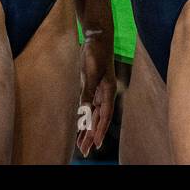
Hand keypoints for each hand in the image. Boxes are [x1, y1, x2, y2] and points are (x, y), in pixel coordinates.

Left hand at [77, 27, 114, 157]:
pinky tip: (81, 126)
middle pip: (99, 118)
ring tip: (81, 145)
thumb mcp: (90, 73)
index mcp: (108, 90)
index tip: (95, 144)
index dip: (99, 130)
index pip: (104, 115)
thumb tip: (85, 111)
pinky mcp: (91, 86)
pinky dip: (85, 117)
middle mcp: (105, 93)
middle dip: (92, 135)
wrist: (97, 37)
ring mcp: (99, 90)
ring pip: (94, 114)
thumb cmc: (96, 53)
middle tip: (86, 151)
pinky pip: (88, 106)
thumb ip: (87, 92)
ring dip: (88, 128)